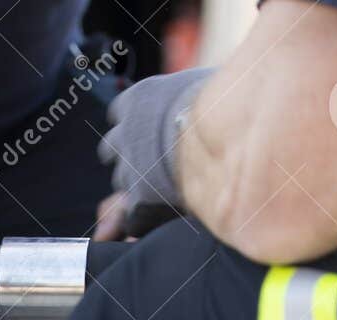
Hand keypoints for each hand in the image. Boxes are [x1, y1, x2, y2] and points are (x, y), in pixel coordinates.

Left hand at [96, 68, 213, 237]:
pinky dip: (146, 215)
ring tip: (163, 189)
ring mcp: (129, 167)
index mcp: (138, 100)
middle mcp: (126, 132)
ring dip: (137, 184)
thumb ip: (193, 96)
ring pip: (121, 180)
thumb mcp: (204, 86)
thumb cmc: (225, 104)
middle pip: (111, 148)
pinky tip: (166, 214)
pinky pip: (134, 213)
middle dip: (127, 155)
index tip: (147, 129)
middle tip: (149, 162)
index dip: (133, 122)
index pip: (120, 112)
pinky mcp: (139, 199)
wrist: (225, 138)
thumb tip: (213, 96)